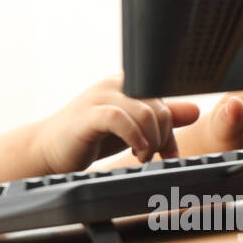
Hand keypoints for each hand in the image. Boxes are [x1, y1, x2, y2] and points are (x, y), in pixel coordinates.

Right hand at [31, 72, 201, 175]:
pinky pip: (120, 118)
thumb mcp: (131, 128)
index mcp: (126, 84)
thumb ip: (159, 118)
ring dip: (151, 140)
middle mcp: (115, 85)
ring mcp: (100, 98)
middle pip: (158, 107)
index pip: (164, 101)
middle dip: (163, 138)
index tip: (169, 154)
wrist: (47, 150)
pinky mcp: (88, 115)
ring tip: (142, 157)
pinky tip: (136, 152)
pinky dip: (135, 137)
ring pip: (145, 111)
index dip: (171, 129)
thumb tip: (194, 109)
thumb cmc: (88, 137)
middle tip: (154, 158)